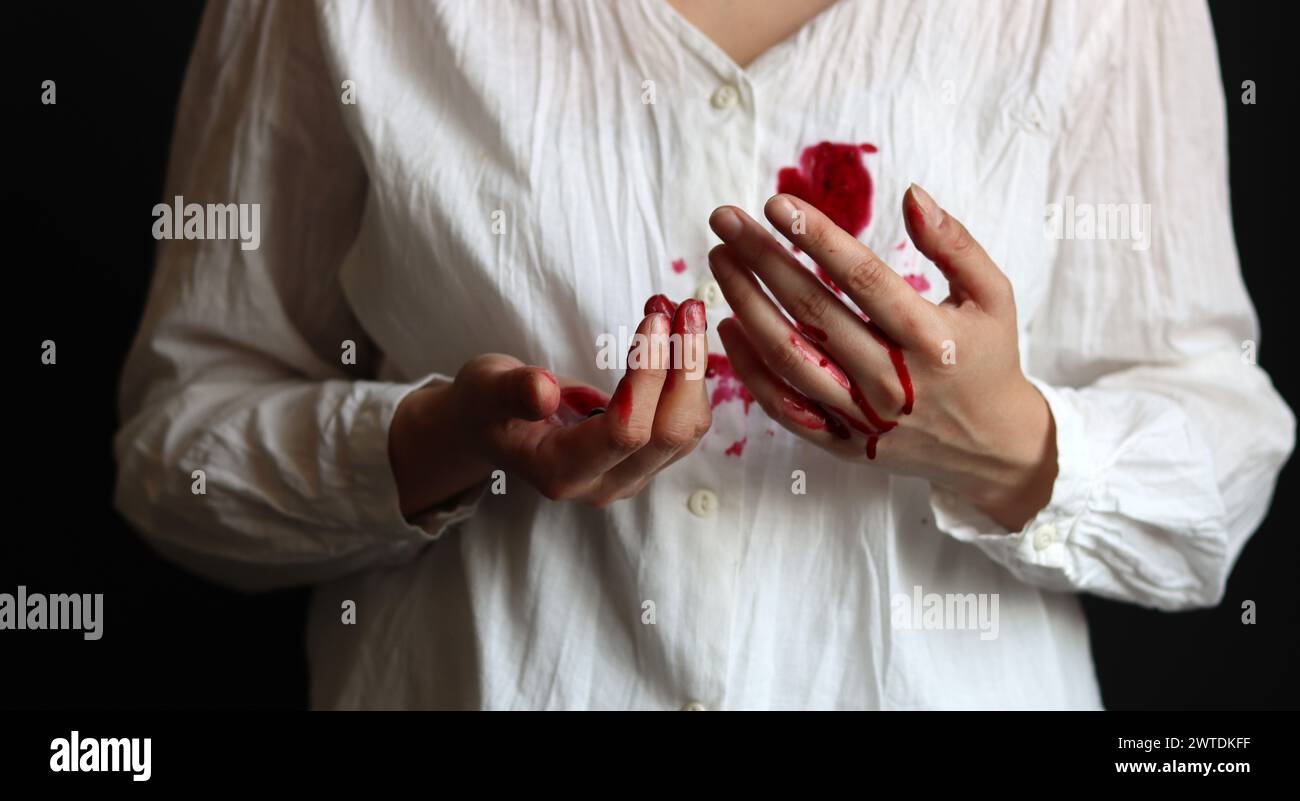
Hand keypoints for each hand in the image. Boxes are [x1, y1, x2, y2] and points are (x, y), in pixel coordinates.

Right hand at [389, 297, 711, 512]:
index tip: (654, 318)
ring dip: (693, 366)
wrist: (493, 428)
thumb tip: (544, 389)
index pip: (624, 431)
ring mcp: (631, 475)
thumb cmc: (486, 405)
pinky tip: (681, 334)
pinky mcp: (648, 459)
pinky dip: (691, 376)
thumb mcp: (484, 389)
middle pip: (670, 433)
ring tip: (684, 310)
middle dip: (684, 366)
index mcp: (562, 472)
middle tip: (686, 305)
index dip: (647, 376)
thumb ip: (512, 391)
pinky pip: (687, 421)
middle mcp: (605, 484)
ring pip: (688, 427)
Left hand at [706, 185, 1055, 529]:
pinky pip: (784, 407)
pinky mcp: (842, 443)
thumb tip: (912, 193)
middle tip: (725, 220)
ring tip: (719, 261)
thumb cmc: (988, 358)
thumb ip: (955, 244)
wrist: (991, 447)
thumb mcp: (993, 296)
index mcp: (930, 338)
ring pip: (789, 358)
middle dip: (762, 260)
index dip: (816, 238)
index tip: (775, 203)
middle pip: (813, 312)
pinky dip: (750, 369)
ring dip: (746, 305)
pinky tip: (728, 325)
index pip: (863, 278)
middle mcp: (893, 379)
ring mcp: (863, 417)